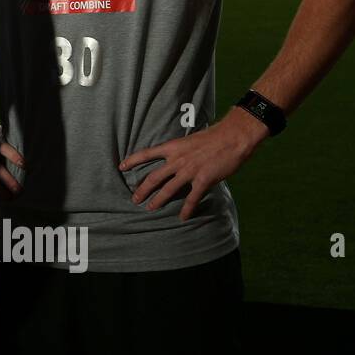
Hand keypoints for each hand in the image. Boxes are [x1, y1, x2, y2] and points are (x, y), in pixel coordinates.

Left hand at [122, 108, 267, 219]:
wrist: (233, 137)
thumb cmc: (213, 137)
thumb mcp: (189, 140)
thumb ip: (180, 151)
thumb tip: (174, 161)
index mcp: (172, 148)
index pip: (146, 154)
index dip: (132, 160)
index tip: (121, 166)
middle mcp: (177, 160)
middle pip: (153, 177)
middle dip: (142, 190)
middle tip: (134, 199)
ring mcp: (189, 171)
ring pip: (168, 190)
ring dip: (158, 200)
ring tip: (150, 208)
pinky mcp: (203, 180)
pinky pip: (192, 198)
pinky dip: (186, 209)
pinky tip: (182, 217)